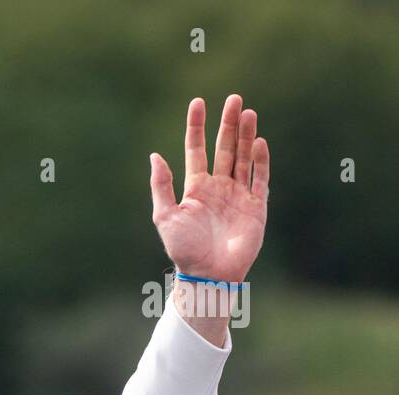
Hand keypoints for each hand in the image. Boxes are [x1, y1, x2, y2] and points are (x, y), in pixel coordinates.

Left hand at [150, 94, 269, 284]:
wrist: (208, 275)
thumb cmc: (183, 249)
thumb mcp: (164, 216)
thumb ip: (161, 186)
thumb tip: (155, 155)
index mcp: (195, 188)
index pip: (196, 150)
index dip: (197, 127)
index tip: (198, 103)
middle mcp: (218, 187)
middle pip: (224, 148)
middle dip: (228, 124)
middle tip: (234, 99)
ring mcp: (238, 195)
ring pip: (243, 157)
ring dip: (245, 135)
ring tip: (247, 112)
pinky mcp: (256, 206)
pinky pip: (260, 178)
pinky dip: (260, 161)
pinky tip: (259, 142)